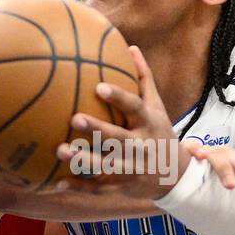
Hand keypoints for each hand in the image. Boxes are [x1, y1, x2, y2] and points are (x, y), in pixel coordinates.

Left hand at [55, 46, 186, 200]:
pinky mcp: (123, 185)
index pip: (134, 107)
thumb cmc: (160, 133)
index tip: (99, 87)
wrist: (176, 176)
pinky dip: (80, 187)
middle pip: (118, 138)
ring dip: (83, 160)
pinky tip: (57, 183)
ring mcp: (133, 168)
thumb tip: (131, 47)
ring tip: (60, 151)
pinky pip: (100, 188)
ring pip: (107, 165)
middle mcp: (142, 146)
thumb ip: (143, 79)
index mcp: (149, 123)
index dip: (119, 98)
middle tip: (74, 118)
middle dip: (97, 129)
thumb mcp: (157, 107)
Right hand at [187, 143, 234, 225]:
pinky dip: (194, 151)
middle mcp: (234, 156)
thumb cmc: (231, 169)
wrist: (203, 158)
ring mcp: (214, 153)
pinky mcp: (196, 152)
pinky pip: (194, 149)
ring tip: (229, 185)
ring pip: (223, 158)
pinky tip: (196, 155)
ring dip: (226, 170)